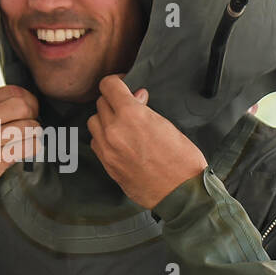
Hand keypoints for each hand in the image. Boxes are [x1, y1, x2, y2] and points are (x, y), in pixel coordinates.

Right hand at [0, 85, 40, 202]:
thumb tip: (13, 102)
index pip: (12, 91)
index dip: (27, 100)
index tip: (27, 112)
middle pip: (22, 105)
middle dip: (33, 115)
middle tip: (30, 126)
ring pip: (28, 127)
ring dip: (34, 135)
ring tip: (27, 141)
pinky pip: (25, 149)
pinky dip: (31, 149)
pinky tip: (24, 153)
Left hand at [88, 75, 207, 209]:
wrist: (180, 193)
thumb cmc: (182, 160)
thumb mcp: (167, 125)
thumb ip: (146, 109)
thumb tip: (137, 97)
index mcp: (131, 115)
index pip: (108, 86)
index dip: (116, 81)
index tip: (123, 85)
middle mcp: (114, 130)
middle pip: (100, 103)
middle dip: (113, 101)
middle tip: (127, 105)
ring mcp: (107, 149)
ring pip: (93, 122)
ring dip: (104, 119)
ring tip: (121, 123)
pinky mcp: (107, 165)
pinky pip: (95, 143)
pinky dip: (102, 138)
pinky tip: (118, 141)